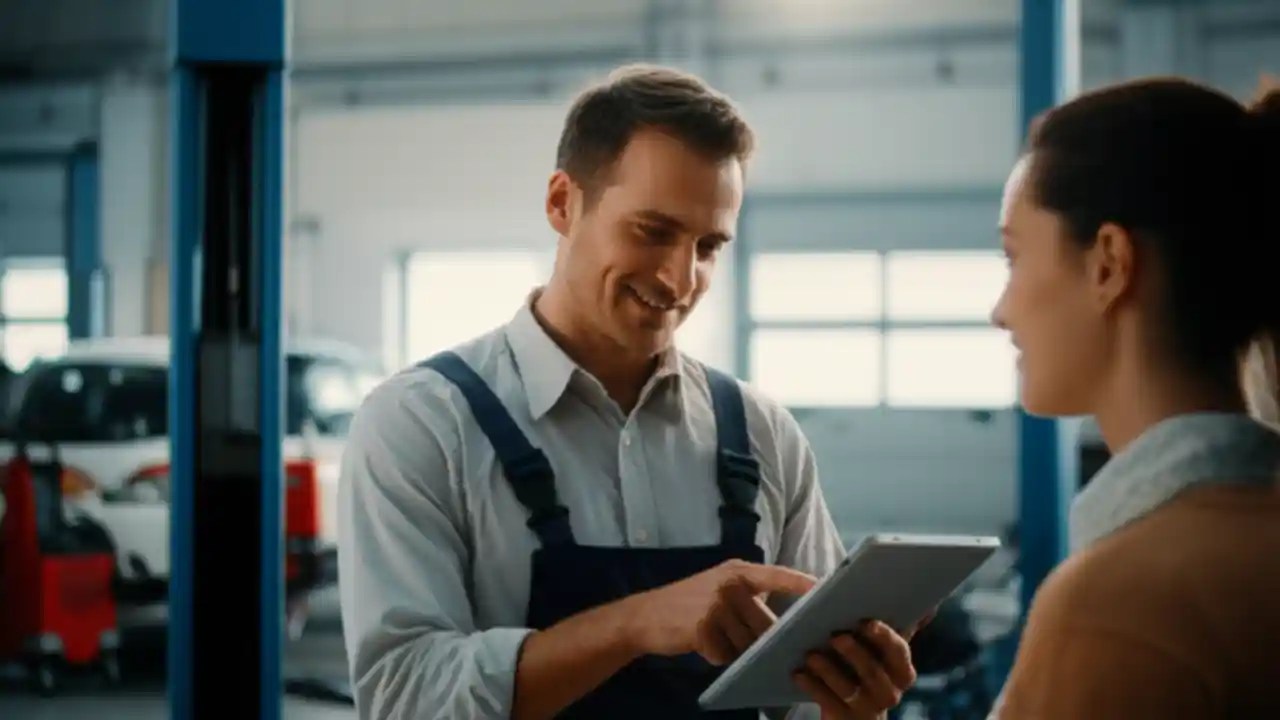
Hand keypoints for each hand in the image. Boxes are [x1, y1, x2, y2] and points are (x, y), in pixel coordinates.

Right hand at [623, 559, 816, 664]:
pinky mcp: (703, 629)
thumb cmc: (688, 603)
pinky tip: (702, 644)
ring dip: (735, 648)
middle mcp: (729, 585)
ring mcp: (715, 606)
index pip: (777, 576)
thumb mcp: (719, 587)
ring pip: (747, 643)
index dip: (801, 583)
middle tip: (736, 636)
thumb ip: (751, 595)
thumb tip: (785, 618)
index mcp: (737, 572)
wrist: (645, 616)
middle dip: (757, 638)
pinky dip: (717, 656)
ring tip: (714, 636)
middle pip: (765, 624)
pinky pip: (725, 655)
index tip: (826, 589)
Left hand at [792, 619, 924, 719]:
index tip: (866, 622)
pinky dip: (813, 686)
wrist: (859, 714)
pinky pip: (827, 702)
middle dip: (854, 653)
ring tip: (811, 654)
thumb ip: (905, 626)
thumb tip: (931, 604)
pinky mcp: (844, 719)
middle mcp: (890, 692)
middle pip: (873, 672)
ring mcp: (867, 708)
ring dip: (829, 670)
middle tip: (835, 635)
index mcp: (902, 672)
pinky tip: (798, 672)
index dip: (883, 637)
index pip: (898, 653)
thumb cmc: (873, 670)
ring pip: (849, 689)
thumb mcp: (888, 651)